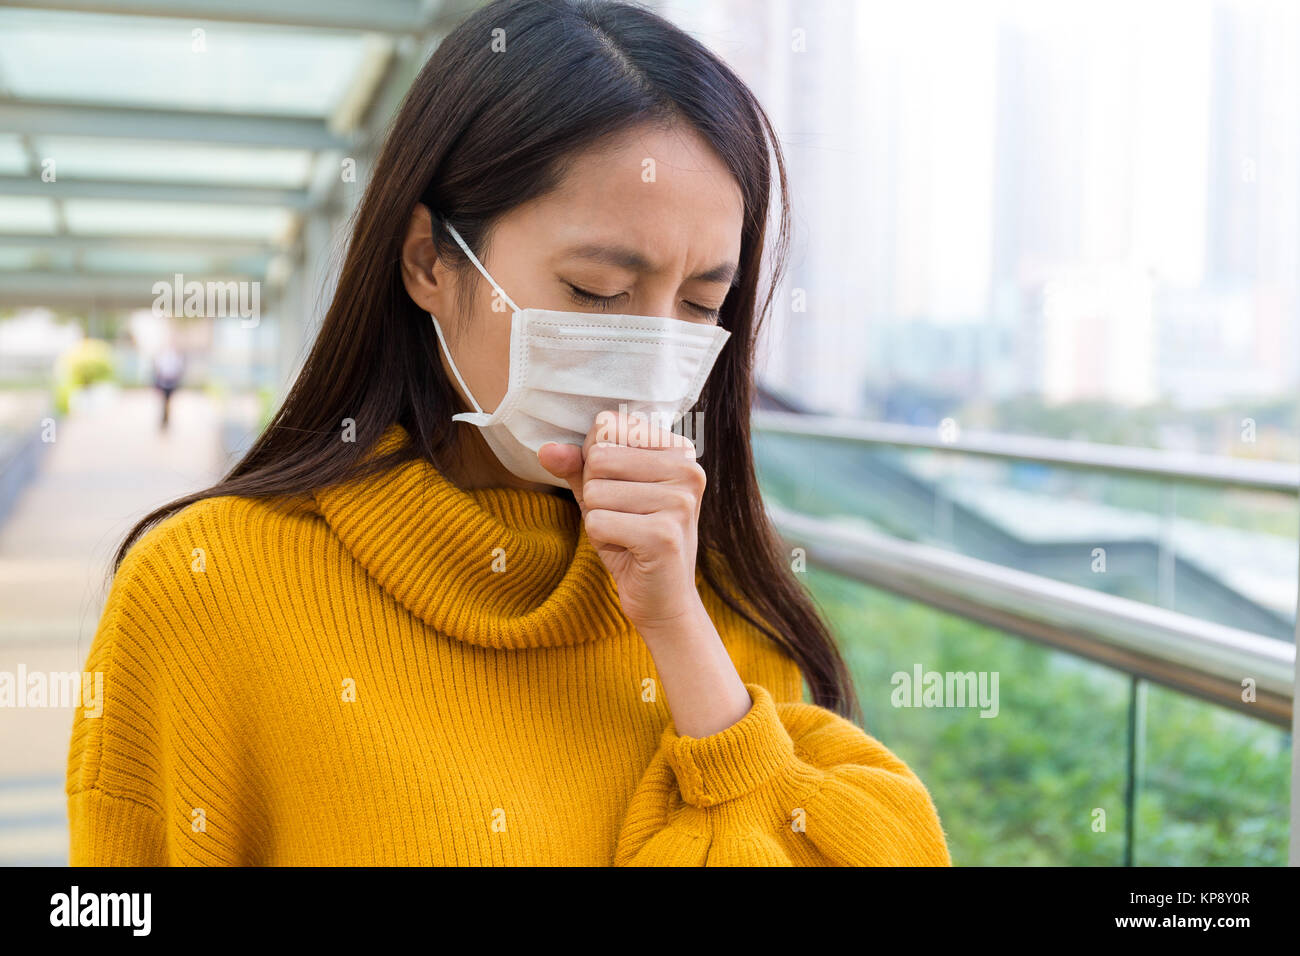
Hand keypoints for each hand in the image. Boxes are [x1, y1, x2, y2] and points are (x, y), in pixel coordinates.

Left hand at [537, 408, 707, 638]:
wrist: (664, 601)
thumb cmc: (633, 541)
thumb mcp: (604, 495)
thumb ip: (577, 466)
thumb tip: (546, 450)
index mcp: (678, 451)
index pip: (608, 424)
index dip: (595, 459)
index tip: (621, 487)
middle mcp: (686, 469)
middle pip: (598, 456)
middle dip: (595, 491)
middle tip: (624, 517)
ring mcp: (679, 502)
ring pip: (595, 490)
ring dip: (598, 517)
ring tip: (626, 533)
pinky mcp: (663, 535)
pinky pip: (597, 521)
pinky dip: (600, 539)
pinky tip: (628, 550)